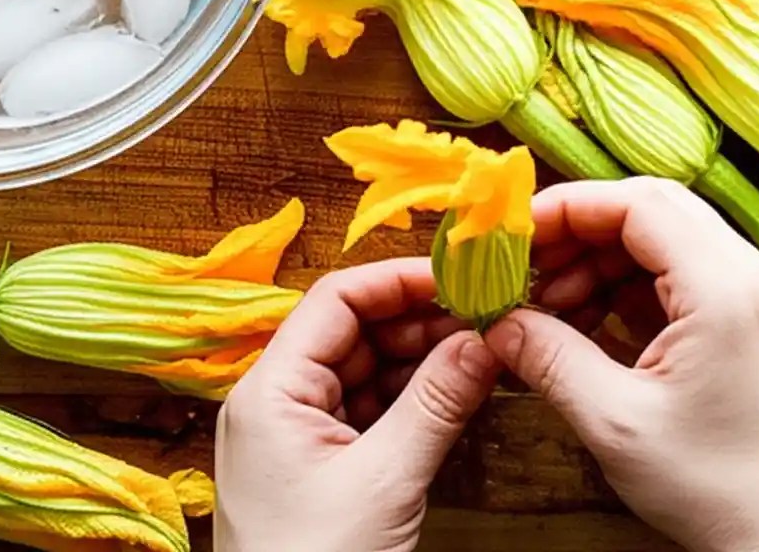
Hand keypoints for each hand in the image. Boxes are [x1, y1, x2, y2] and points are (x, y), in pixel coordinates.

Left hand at [215, 259, 499, 551]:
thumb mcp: (386, 480)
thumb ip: (437, 402)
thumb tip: (485, 338)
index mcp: (271, 390)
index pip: (335, 301)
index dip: (400, 281)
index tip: (463, 278)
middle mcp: (278, 401)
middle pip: (353, 332)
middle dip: (420, 321)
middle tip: (487, 317)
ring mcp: (300, 434)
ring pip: (368, 371)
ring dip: (423, 360)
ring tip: (483, 350)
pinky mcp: (323, 465)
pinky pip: (372, 411)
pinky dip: (414, 400)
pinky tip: (459, 391)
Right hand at [484, 178, 758, 551]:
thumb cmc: (714, 488)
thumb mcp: (614, 422)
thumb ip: (550, 358)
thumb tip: (496, 320)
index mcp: (726, 288)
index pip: (638, 203)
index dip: (567, 207)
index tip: (513, 233)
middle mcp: (750, 275)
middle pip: (651, 210)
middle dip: (579, 230)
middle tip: (523, 265)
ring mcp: (753, 296)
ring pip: (662, 240)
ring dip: (598, 261)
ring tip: (547, 307)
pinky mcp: (746, 321)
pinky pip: (676, 277)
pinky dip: (624, 288)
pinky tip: (582, 323)